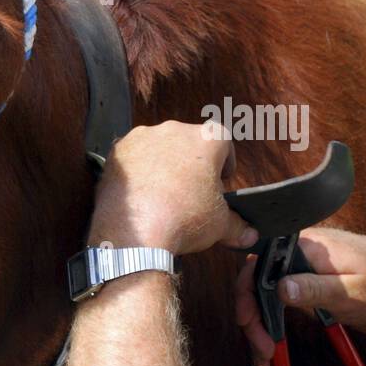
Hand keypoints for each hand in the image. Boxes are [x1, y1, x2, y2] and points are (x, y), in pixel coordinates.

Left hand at [88, 121, 254, 254]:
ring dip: (162, 163)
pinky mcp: (117, 151)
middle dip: (191, 163)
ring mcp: (143, 137)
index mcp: (207, 138)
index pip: (223, 141)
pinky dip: (136, 170)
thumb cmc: (183, 219)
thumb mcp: (220, 225)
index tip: (221, 178)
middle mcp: (175, 130)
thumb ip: (237, 225)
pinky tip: (139, 193)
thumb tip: (249, 235)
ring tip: (162, 193)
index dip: (224, 161)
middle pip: (188, 142)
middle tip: (190, 189)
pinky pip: (131, 157)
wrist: (135, 231)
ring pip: (158, 147)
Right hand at [235, 228, 365, 365]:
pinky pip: (273, 297)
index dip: (247, 296)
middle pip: (254, 284)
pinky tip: (270, 341)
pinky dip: (269, 321)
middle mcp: (293, 251)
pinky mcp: (296, 276)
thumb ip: (315, 288)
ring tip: (265, 355)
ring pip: (261, 294)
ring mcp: (293, 264)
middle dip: (252, 320)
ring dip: (259, 325)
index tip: (247, 323)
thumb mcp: (351, 290)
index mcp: (303, 247)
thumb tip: (280, 288)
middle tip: (262, 350)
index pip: (257, 266)